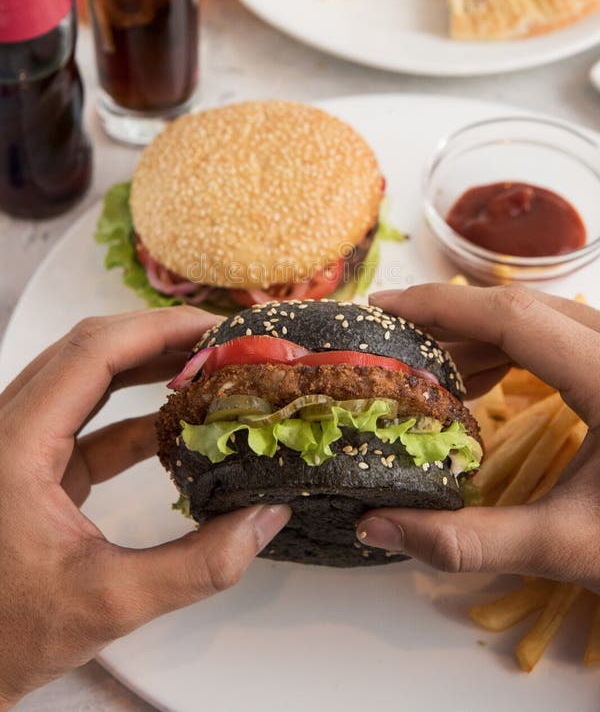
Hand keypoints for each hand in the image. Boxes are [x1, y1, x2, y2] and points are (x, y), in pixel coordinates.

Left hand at [0, 308, 289, 707]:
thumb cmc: (8, 634)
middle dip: (159, 337)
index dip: (157, 330)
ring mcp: (20, 443)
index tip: (215, 330)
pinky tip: (179, 417)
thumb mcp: (108, 602)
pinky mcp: (34, 464)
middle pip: (89, 350)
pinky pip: (89, 415)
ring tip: (206, 365)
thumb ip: (197, 565)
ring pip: (87, 375)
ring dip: (148, 365)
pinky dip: (136, 409)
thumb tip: (267, 517)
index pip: (91, 353)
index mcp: (15, 446)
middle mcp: (10, 429)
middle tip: (221, 340)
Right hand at [356, 284, 599, 592]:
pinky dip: (512, 350)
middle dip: (451, 319)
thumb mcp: (567, 545)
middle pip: (523, 309)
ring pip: (542, 319)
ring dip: (479, 336)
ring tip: (429, 369)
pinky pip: (560, 338)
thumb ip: (470, 540)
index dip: (442, 305)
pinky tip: (481, 382)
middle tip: (393, 340)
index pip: (512, 316)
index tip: (384, 308)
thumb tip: (376, 527)